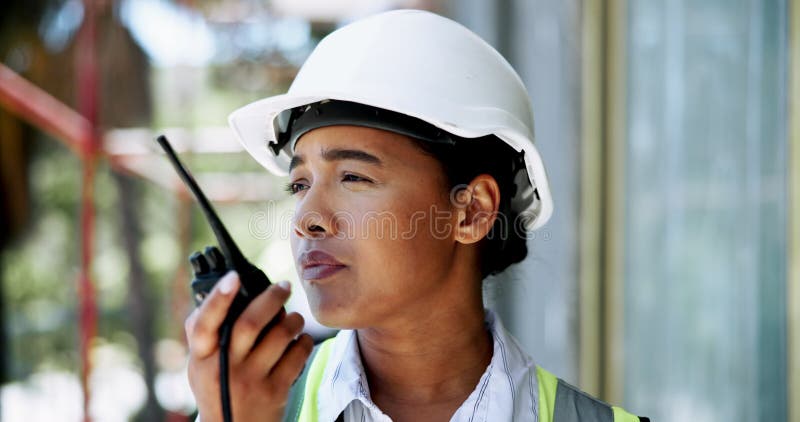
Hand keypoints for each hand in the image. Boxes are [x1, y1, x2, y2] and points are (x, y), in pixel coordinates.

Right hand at [185, 272, 313, 421]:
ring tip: (294, 318)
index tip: (233, 276)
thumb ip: (205, 332)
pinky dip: (303, 341)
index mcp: (201, 357)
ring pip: (279, 335)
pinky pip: (297, 355)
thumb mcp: (201, 364)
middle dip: (271, 298)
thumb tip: (220, 287)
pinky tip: (300, 339)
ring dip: (293, 319)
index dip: (218, 298)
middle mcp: (224, 368)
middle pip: (249, 323)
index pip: (203, 323)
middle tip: (284, 286)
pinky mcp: (275, 391)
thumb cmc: (219, 388)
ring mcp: (250, 381)